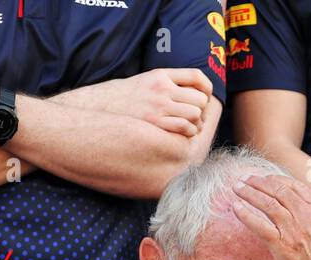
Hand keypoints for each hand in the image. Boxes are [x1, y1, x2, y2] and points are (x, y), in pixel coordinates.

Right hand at [91, 69, 211, 136]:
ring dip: (196, 122)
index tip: (206, 96)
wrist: (103, 106)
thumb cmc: (130, 97)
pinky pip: (184, 127)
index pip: (196, 76)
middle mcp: (161, 88)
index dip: (207, 88)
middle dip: (201, 109)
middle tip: (193, 115)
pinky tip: (182, 133)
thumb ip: (171, 83)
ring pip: (195, 114)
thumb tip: (199, 93)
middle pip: (200, 99)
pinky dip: (188, 131)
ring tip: (188, 125)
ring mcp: (158, 105)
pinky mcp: (155, 121)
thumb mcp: (148, 81)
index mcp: (161, 74)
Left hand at [231, 175, 310, 259]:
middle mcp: (309, 219)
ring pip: (268, 204)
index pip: (296, 186)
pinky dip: (246, 214)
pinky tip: (235, 208)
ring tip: (236, 188)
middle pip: (279, 191)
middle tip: (244, 180)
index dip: (276, 179)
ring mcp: (295, 232)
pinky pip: (260, 225)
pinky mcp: (283, 247)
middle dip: (259, 182)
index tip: (264, 179)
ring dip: (249, 193)